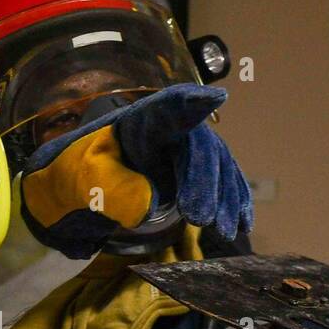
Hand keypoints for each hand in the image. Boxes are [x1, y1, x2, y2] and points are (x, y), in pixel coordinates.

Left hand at [19, 84, 251, 258]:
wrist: (90, 182)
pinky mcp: (202, 169)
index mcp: (139, 121)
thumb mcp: (84, 180)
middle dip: (204, 181)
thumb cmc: (85, 173)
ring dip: (223, 198)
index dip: (190, 104)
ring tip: (223, 231)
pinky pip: (224, 180)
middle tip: (200, 218)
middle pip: (198, 146)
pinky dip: (235, 201)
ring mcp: (190, 147)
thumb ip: (110, 188)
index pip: (165, 110)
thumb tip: (146, 206)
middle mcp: (172, 128)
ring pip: (218, 165)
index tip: (214, 98)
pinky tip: (243, 223)